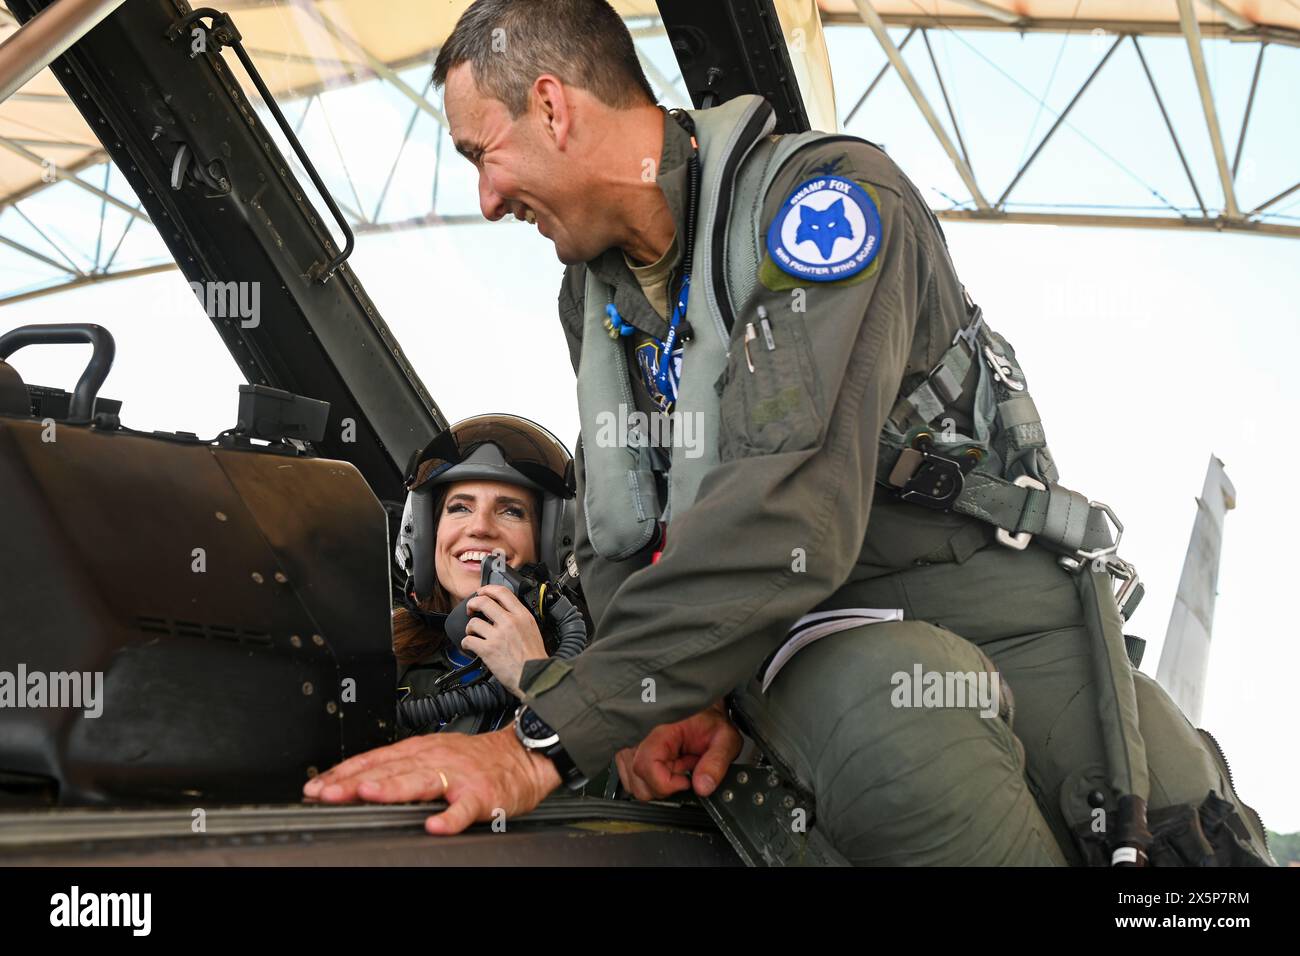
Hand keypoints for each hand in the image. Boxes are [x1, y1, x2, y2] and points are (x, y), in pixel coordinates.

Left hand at [302, 727, 561, 834]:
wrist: (524, 755)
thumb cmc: (477, 759)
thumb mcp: (435, 753)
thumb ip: (401, 767)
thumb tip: (357, 782)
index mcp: (421, 749)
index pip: (375, 759)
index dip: (344, 773)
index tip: (317, 786)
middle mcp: (435, 758)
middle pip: (390, 769)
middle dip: (356, 781)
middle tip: (327, 793)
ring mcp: (458, 776)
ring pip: (421, 781)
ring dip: (394, 788)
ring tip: (370, 795)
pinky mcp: (481, 794)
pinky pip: (464, 809)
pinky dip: (449, 817)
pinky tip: (435, 826)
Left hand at [461, 585, 548, 696]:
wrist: (536, 675)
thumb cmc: (535, 657)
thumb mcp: (533, 629)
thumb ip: (519, 618)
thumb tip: (505, 612)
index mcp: (522, 616)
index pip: (502, 592)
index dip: (487, 589)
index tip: (481, 592)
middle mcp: (509, 622)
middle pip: (483, 602)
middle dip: (472, 604)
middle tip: (470, 609)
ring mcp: (498, 635)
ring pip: (473, 622)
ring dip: (469, 628)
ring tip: (472, 632)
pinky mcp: (488, 650)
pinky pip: (469, 640)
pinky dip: (466, 643)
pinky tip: (469, 645)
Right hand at [614, 699, 741, 800]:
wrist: (701, 707)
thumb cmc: (710, 720)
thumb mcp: (725, 739)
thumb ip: (716, 763)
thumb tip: (703, 787)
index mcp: (659, 731)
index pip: (645, 767)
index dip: (667, 784)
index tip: (686, 781)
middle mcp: (639, 737)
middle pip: (639, 782)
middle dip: (666, 785)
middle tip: (686, 768)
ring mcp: (632, 746)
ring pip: (634, 785)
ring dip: (658, 784)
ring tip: (678, 766)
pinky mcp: (630, 753)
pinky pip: (633, 781)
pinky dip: (651, 781)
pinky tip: (668, 766)